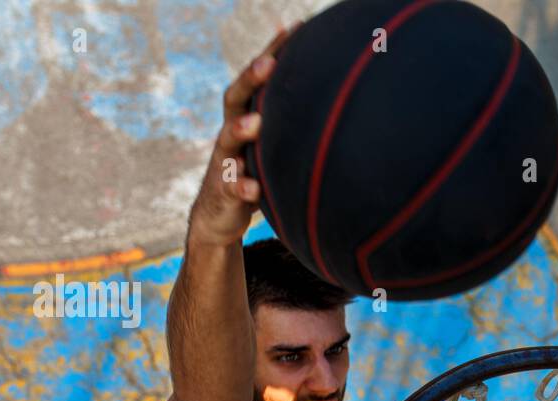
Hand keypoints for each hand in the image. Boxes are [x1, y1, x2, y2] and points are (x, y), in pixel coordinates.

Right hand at [189, 25, 294, 246]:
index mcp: (245, 116)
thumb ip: (291, 122)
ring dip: (240, 131)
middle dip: (250, 80)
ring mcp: (225, 161)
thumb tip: (337, 98)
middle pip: (236, 99)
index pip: (257, 79)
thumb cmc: (256, 170)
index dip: (273, 53)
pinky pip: (232, 187)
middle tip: (267, 64)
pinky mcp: (224, 191)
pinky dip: (243, 187)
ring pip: (228, 141)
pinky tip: (255, 189)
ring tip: (254, 124)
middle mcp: (231, 133)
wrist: (219, 213)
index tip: (294, 30)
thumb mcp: (272, 144)